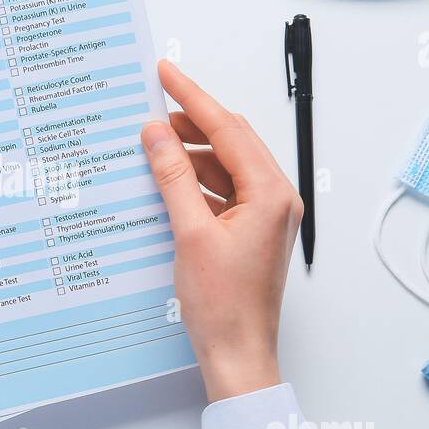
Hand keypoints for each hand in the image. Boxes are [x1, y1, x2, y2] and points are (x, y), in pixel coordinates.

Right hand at [141, 61, 302, 402]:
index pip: (227, 129)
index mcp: (271, 193)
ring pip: (226, 166)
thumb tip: (156, 136)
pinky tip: (167, 180)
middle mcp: (276, 199)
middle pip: (231, 141)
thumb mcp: (190, 234)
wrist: (238, 355)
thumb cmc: (223, 306)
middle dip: (192, 122)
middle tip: (153, 105)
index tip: (167, 73)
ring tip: (152, 144)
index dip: (192, 98)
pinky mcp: (250, 232)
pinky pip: (223, 191)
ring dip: (191, 153)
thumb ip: (173, 178)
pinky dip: (195, 181)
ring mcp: (265, 216)